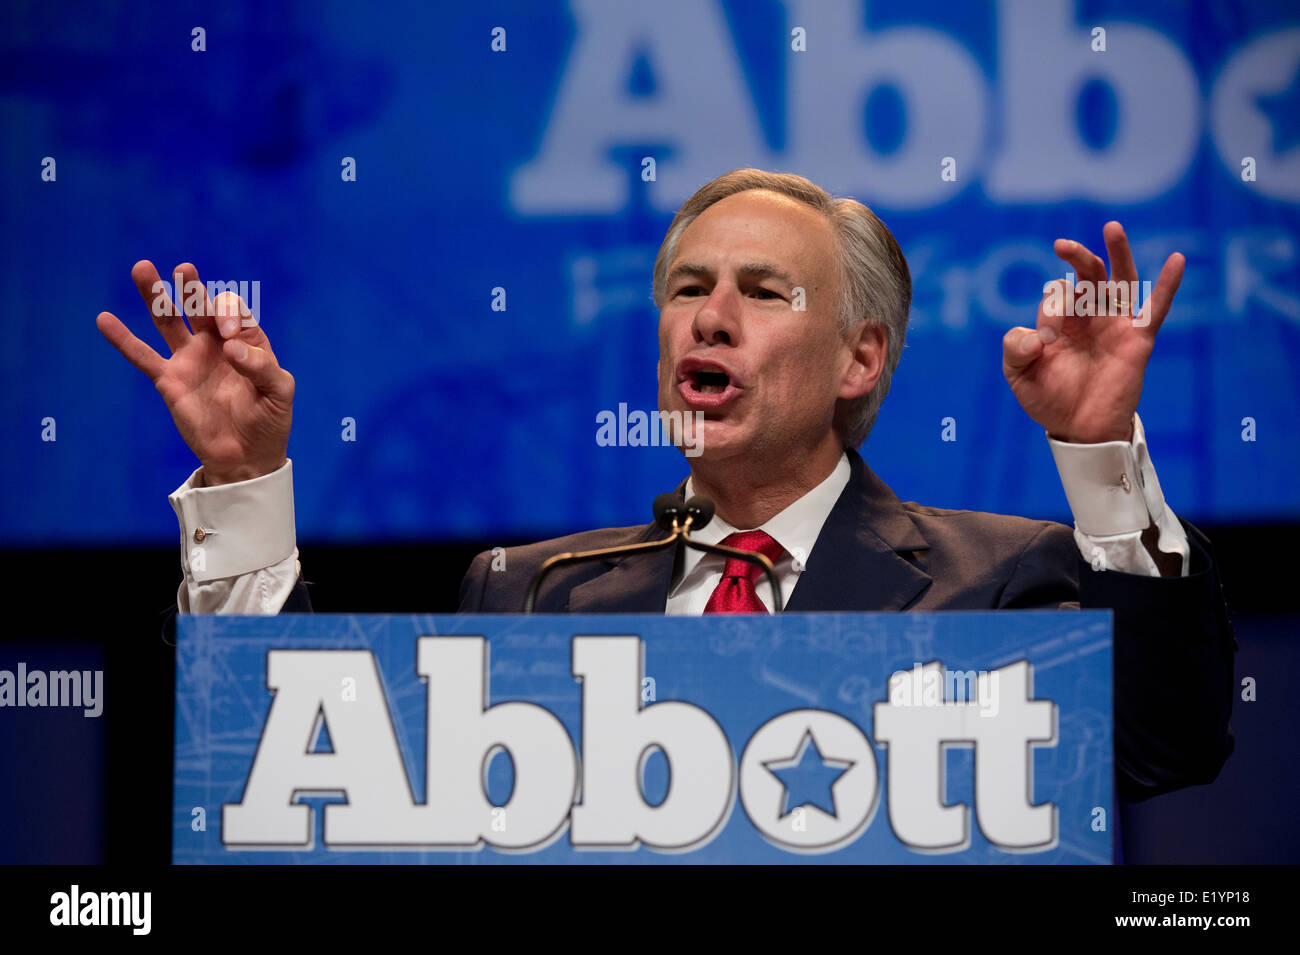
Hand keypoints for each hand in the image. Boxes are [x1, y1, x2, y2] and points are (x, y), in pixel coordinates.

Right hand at [96, 261, 293, 485]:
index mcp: (246, 342)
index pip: (233, 313)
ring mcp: (190, 360)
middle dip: (191, 288)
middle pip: (199, 307)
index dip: (229, 315)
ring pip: (168, 321)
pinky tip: (104, 319)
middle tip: (184, 268)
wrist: (246, 457)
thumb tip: (231, 349)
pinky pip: (142, 356)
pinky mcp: (169, 381)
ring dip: (156, 296)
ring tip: (142, 269)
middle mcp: (215, 344)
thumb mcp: (280, 393)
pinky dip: (123, 339)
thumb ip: (263, 367)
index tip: (229, 336)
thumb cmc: (269, 422)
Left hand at [1002, 222, 1183, 443]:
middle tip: (1062, 244)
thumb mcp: (1018, 374)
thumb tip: (1035, 336)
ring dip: (1118, 253)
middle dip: (1077, 257)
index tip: (1043, 342)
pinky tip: (1177, 259)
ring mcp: (1115, 325)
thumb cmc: (1048, 399)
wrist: (1078, 428)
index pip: (1055, 298)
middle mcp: (1089, 316)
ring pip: (1121, 281)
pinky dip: (1168, 285)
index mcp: (1060, 320)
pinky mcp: (1137, 340)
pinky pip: (1156, 308)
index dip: (1048, 313)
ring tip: (1111, 227)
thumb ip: (1015, 349)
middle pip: (1088, 275)